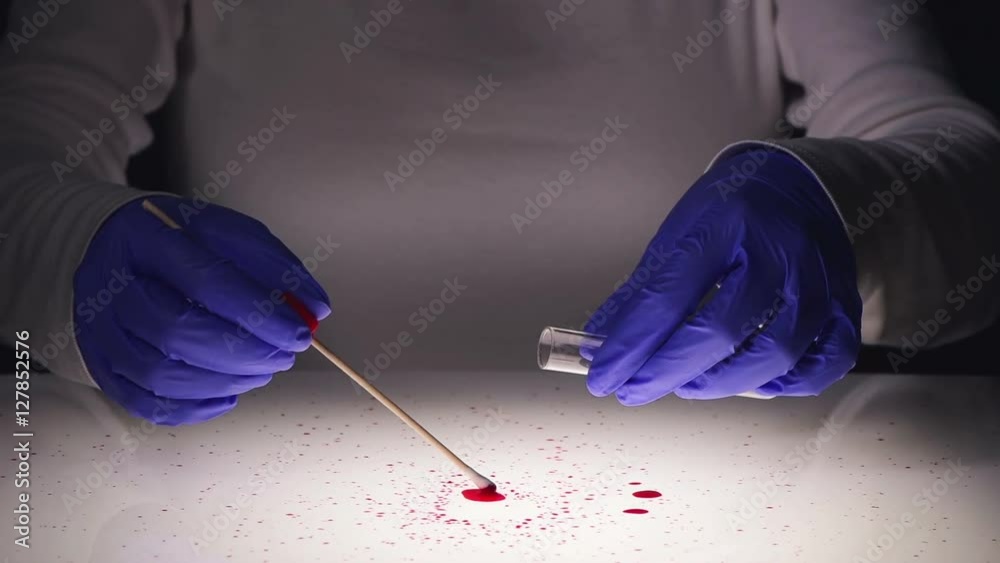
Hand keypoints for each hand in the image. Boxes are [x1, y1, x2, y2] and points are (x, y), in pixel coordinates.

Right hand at [74, 196, 330, 424]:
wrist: (118, 248)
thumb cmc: (182, 241)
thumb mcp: (228, 233)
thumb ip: (275, 266)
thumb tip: (316, 308)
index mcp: (146, 238)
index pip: (204, 280)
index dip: (259, 314)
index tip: (300, 332)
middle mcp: (110, 285)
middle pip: (177, 332)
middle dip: (245, 353)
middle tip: (285, 355)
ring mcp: (99, 329)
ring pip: (159, 375)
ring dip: (225, 382)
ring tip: (262, 370)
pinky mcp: (100, 364)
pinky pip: (146, 403)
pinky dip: (196, 407)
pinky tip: (228, 392)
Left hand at [585, 150, 861, 403]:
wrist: (799, 184)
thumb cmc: (732, 210)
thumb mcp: (677, 233)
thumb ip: (642, 290)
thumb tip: (601, 343)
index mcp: (725, 223)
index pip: (668, 297)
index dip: (630, 346)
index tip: (603, 376)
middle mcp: (778, 250)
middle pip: (721, 330)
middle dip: (667, 371)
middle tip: (635, 389)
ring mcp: (819, 279)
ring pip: (776, 354)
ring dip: (720, 383)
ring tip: (685, 385)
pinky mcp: (845, 303)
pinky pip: (824, 361)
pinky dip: (785, 383)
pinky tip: (749, 381)